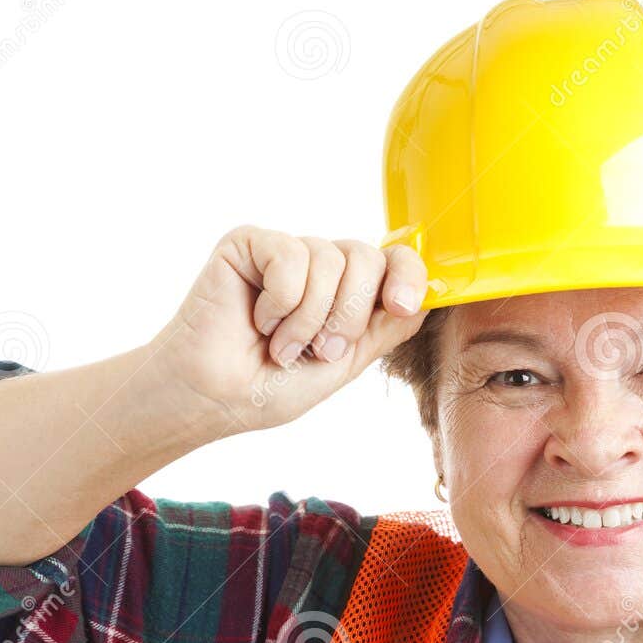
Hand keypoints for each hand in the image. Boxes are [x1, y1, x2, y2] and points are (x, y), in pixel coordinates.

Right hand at [151, 225, 429, 433]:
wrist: (212, 399)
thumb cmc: (268, 388)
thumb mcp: (344, 364)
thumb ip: (384, 329)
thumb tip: (430, 297)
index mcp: (347, 292)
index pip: (395, 260)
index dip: (408, 275)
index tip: (402, 304)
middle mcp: (320, 266)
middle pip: (368, 257)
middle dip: (349, 314)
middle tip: (320, 350)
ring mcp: (286, 252)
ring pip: (330, 259)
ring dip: (309, 318)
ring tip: (281, 346)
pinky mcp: (251, 243)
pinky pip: (291, 256)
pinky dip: (281, 301)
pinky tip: (258, 319)